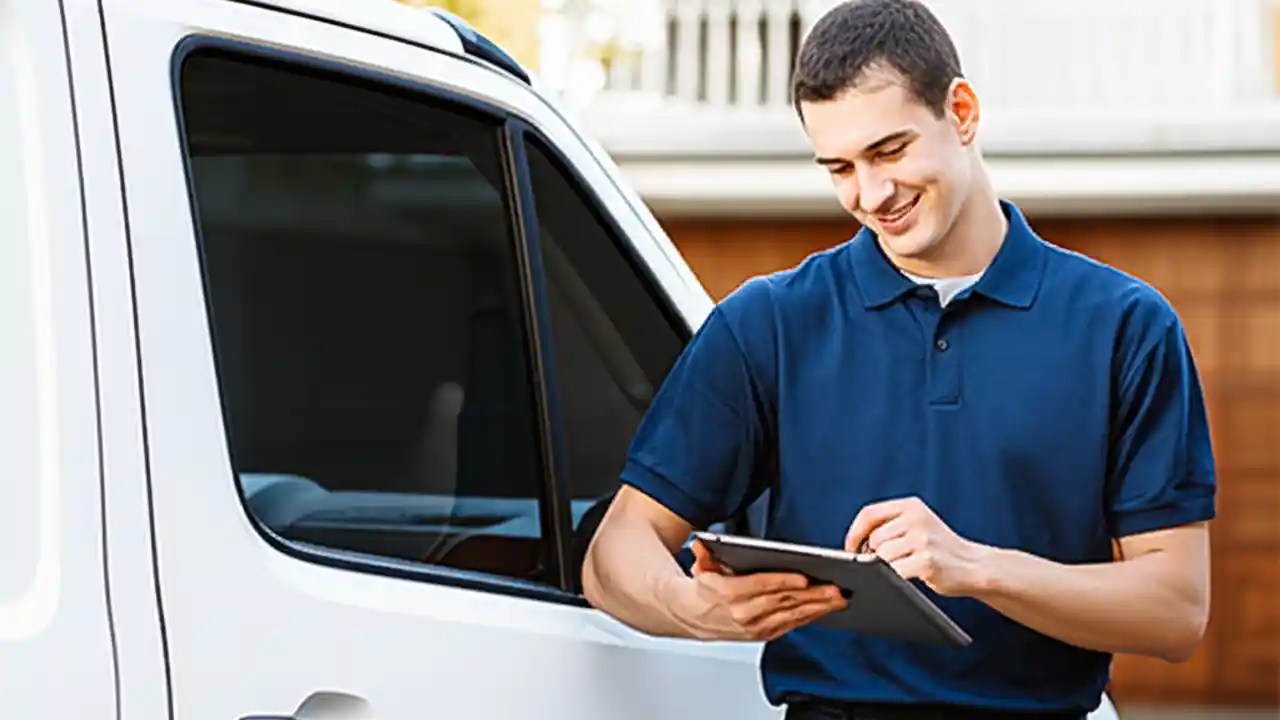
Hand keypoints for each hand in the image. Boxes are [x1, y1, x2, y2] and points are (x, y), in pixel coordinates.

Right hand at [671, 540, 847, 640]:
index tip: (804, 578)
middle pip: (783, 602)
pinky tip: (823, 609)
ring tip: (837, 599)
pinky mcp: (762, 635)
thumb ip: (704, 554)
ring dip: (817, 608)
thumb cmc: (703, 588)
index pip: (762, 585)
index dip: (784, 582)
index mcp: (730, 593)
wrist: (692, 616)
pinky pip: (789, 626)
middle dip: (812, 596)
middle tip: (834, 589)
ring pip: (791, 616)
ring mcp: (754, 626)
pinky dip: (808, 617)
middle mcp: (744, 613)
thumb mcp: (701, 567)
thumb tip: (702, 543)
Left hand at [844, 497, 989, 596]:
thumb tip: (853, 545)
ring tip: (899, 569)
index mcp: (911, 506)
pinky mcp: (927, 561)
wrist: (975, 565)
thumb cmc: (938, 549)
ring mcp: (923, 540)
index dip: (854, 533)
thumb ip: (891, 526)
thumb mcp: (917, 525)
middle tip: (880, 566)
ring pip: (881, 556)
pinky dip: (893, 578)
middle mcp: (917, 519)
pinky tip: (905, 577)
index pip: (869, 513)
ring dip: (883, 568)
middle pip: (874, 538)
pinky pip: (894, 571)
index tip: (850, 549)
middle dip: (871, 555)